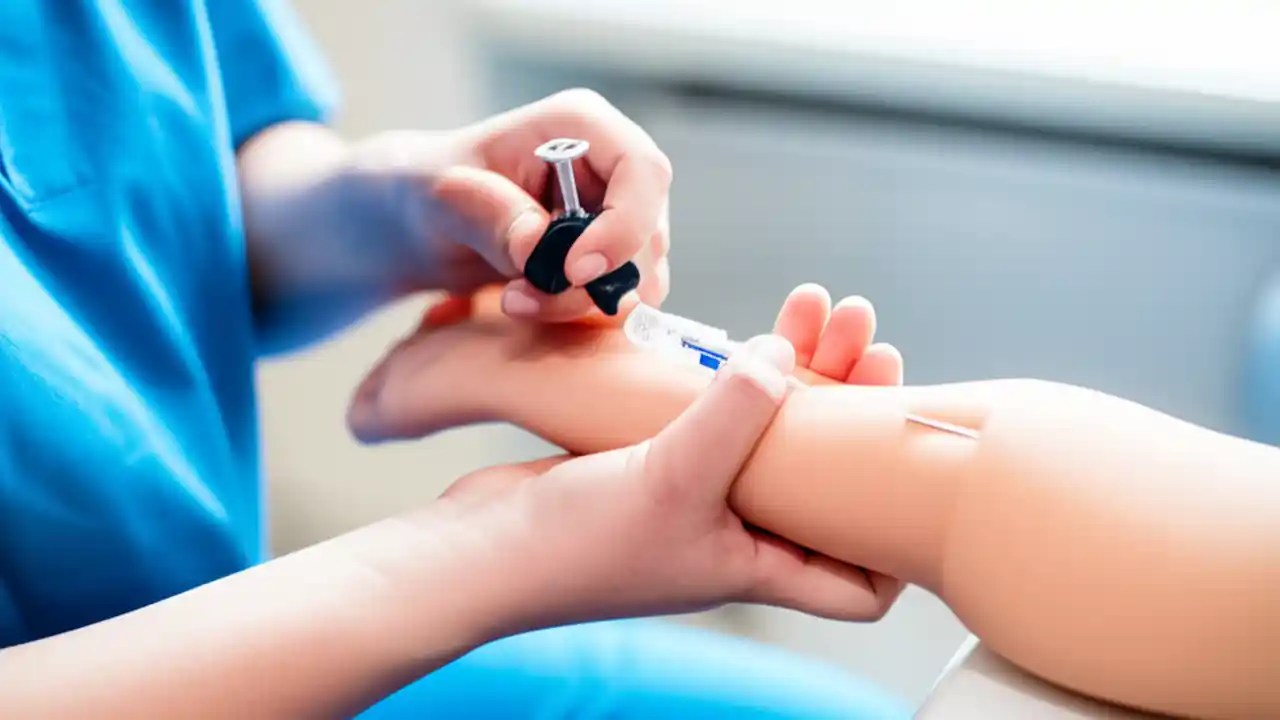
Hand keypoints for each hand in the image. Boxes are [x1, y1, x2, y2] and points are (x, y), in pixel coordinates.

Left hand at [340, 89, 670, 321]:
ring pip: (640, 277)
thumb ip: (489, 216)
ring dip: (581, 304)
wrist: (414, 223)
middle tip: (519, 298)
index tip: (573, 270)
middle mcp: (611, 169)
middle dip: (592, 280)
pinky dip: (580, 315)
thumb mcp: (439, 197)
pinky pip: (621, 300)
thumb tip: (540, 250)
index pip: (643, 172)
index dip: (624, 225)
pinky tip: (529, 304)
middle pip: (647, 234)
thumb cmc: (423, 190)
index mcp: (581, 126)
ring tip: (513, 300)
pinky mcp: (610, 260)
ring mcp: (617, 217)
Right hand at [429, 335, 891, 627]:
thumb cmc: (573, 547)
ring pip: (772, 435)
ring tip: (815, 307)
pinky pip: (717, 417)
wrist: (479, 549)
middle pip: (826, 476)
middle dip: (853, 401)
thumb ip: (736, 414)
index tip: (904, 451)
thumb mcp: (672, 478)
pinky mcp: (654, 466)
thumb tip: (786, 355)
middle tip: (863, 330)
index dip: (897, 535)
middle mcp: (736, 535)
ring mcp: (695, 499)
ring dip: (799, 372)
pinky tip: (745, 336)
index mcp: (758, 564)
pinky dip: (738, 377)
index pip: (862, 585)